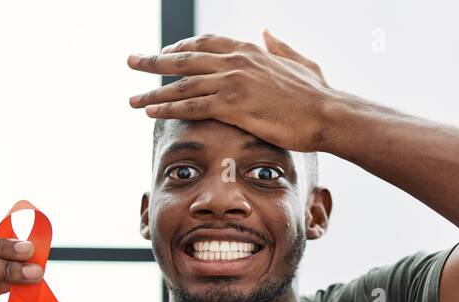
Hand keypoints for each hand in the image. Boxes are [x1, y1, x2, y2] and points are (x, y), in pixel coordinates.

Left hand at [127, 29, 332, 152]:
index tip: (164, 53)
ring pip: (182, 84)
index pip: (205, 44)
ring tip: (132, 98)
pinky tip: (151, 111)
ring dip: (153, 91)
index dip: (181, 48)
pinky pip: (191, 106)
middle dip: (155, 61)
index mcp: (248, 50)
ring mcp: (232, 82)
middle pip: (184, 59)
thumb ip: (279, 46)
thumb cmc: (316, 95)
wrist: (326, 114)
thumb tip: (266, 32)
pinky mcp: (232, 106)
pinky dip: (167, 108)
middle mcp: (236, 61)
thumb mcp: (300, 61)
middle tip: (132, 62)